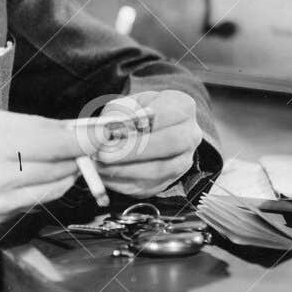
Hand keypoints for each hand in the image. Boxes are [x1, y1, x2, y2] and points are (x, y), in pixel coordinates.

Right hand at [0, 108, 83, 231]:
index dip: (88, 140)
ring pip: (53, 190)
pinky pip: (33, 204)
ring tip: (50, 158)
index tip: (106, 135)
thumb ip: (28, 125)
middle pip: (62, 169)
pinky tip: (21, 177)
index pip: (58, 143)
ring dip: (62, 173)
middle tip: (81, 144)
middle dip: (77, 156)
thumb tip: (66, 129)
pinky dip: (38, 189)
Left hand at [77, 89, 202, 197]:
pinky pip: (149, 187)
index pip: (167, 115)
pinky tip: (106, 175)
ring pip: (160, 170)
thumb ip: (119, 114)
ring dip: (126, 170)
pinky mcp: (170, 181)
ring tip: (101, 165)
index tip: (115, 131)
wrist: (153, 129)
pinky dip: (124, 183)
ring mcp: (183, 160)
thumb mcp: (127, 103)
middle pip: (169, 143)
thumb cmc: (138, 113)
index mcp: (183, 107)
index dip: (141, 123)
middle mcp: (190, 135)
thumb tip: (110, 133)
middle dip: (134, 151)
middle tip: (104, 154)